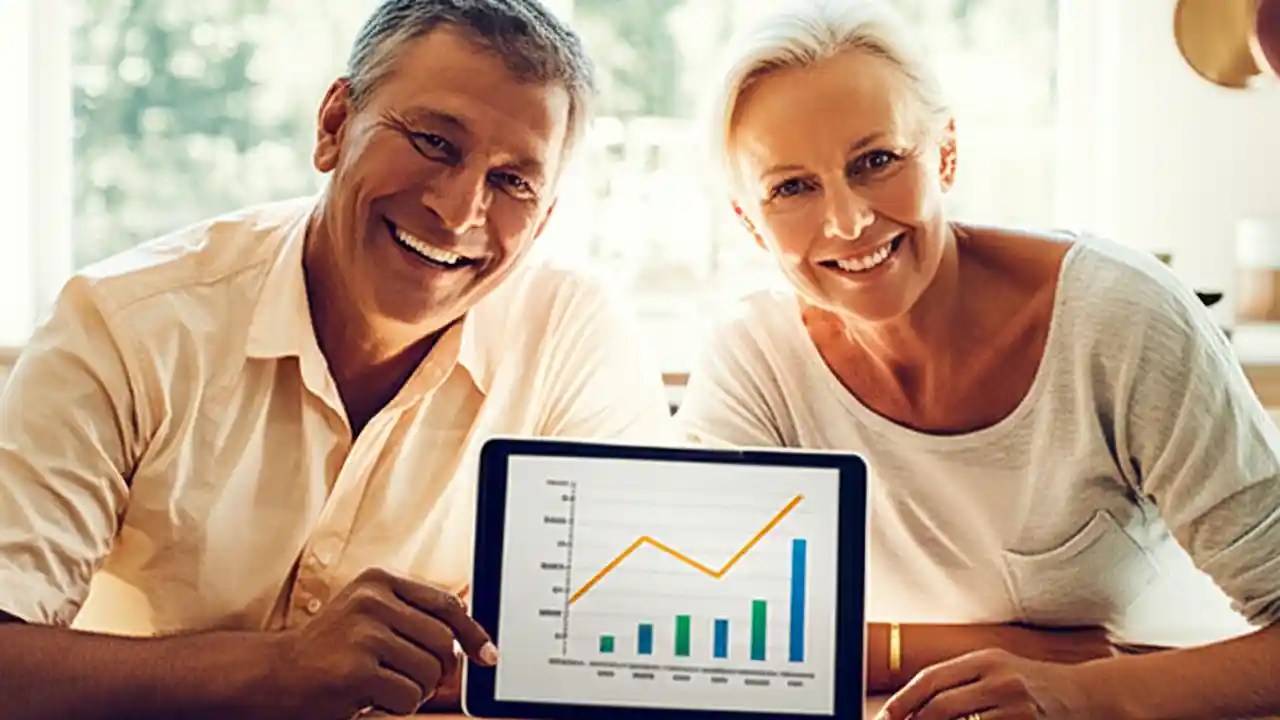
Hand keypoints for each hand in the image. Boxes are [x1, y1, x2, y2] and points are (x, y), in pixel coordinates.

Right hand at [267, 567, 496, 718]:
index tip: (488, 656)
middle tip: (409, 683)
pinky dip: (396, 709)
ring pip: (429, 673)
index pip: (446, 605)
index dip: (473, 634)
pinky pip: (409, 698)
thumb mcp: (368, 617)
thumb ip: (413, 619)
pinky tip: (369, 701)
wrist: (270, 677)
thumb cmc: (327, 651)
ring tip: (382, 689)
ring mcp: (364, 635)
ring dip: (414, 693)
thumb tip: (471, 645)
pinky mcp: (357, 671)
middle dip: (436, 672)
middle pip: (443, 643)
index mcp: (378, 582)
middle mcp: (372, 601)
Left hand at [877, 648, 1094, 719]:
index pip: (930, 678)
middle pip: (941, 704)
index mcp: (985, 659)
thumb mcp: (997, 670)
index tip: (885, 717)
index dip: (903, 700)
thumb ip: (961, 681)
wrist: (1086, 695)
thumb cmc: (1034, 683)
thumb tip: (916, 705)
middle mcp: (998, 678)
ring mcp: (1014, 704)